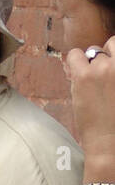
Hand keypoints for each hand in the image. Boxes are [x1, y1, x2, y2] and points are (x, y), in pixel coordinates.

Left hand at [67, 41, 114, 165]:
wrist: (111, 140)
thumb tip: (109, 63)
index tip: (111, 67)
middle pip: (111, 44)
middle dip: (106, 56)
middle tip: (103, 74)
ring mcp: (104, 68)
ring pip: (93, 51)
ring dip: (91, 62)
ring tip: (91, 79)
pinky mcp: (84, 76)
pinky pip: (74, 55)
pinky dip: (75, 60)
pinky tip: (78, 74)